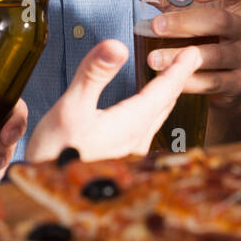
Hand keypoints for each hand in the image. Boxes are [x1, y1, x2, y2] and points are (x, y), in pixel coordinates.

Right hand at [25, 39, 202, 162]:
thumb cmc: (55, 152)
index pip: (164, 92)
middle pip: (165, 104)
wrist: (46, 193)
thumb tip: (118, 46)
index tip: (193, 53)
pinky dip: (154, 109)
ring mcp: (130, 153)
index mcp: (130, 124)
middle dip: (178, 80)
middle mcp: (137, 140)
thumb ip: (94, 74)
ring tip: (172, 80)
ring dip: (167, 95)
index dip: (179, 70)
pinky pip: (148, 128)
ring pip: (158, 118)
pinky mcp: (120, 160)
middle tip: (189, 60)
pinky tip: (147, 110)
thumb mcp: (71, 107)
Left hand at [119, 0, 240, 112]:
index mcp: (236, 2)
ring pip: (216, 54)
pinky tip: (169, 80)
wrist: (221, 79)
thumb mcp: (182, 12)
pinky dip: (190, 81)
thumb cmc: (201, 34)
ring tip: (152, 59)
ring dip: (181, 56)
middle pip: (222, 20)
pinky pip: (215, 81)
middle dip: (186, 23)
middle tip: (156, 27)